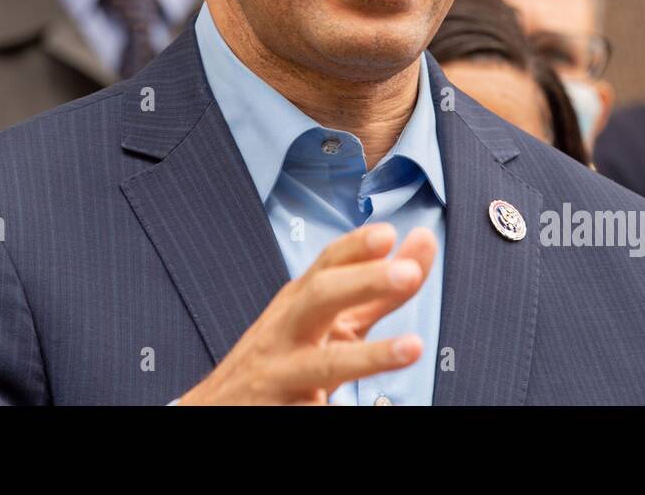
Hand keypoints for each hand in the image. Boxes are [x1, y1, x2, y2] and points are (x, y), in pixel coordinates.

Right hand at [178, 223, 437, 404]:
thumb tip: (422, 243)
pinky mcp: (280, 412)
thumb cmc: (286, 358)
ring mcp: (281, 374)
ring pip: (322, 363)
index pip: (327, 264)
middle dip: (364, 281)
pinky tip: (372, 409)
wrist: (222, 408)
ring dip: (369, 355)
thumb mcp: (331, 321)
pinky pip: (312, 411)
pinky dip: (332, 409)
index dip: (356, 246)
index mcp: (300, 302)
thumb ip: (380, 290)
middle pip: (320, 297)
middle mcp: (287, 331)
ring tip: (412, 348)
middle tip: (408, 274)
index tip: (387, 233)